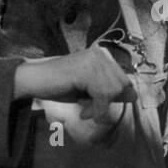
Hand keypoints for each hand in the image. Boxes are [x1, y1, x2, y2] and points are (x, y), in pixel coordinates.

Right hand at [14, 44, 135, 118]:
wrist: (33, 80)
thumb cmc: (57, 85)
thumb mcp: (88, 88)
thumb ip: (108, 89)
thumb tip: (133, 95)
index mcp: (102, 55)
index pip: (123, 79)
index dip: (116, 97)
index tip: (100, 109)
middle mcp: (100, 54)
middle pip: (121, 85)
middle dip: (107, 103)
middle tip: (90, 112)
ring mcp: (94, 60)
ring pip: (112, 91)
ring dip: (100, 108)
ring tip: (85, 113)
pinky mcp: (86, 70)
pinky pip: (102, 95)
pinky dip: (95, 109)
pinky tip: (82, 112)